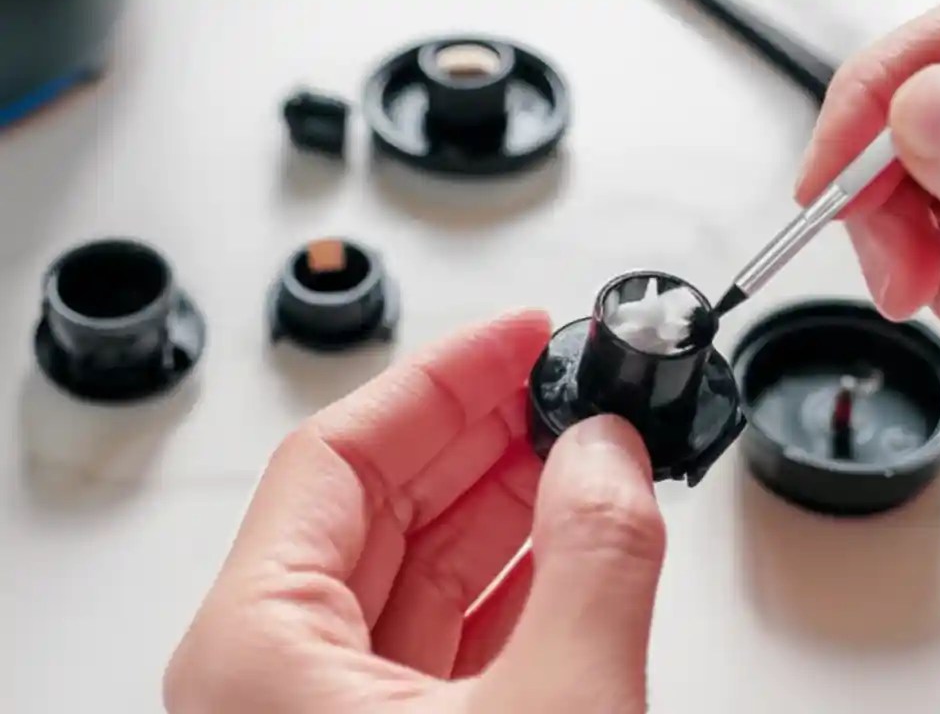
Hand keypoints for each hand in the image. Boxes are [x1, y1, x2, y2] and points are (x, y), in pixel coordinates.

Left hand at [163, 310, 666, 712]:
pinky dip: (510, 587)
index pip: (334, 456)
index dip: (440, 381)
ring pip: (413, 571)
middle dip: (481, 434)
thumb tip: (607, 455)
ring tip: (583, 456)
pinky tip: (566, 552)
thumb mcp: (551, 709)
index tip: (518, 338)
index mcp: (256, 655)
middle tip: (561, 386)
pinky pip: (443, 638)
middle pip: (374, 504)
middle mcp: (272, 683)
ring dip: (504, 506)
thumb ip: (591, 565)